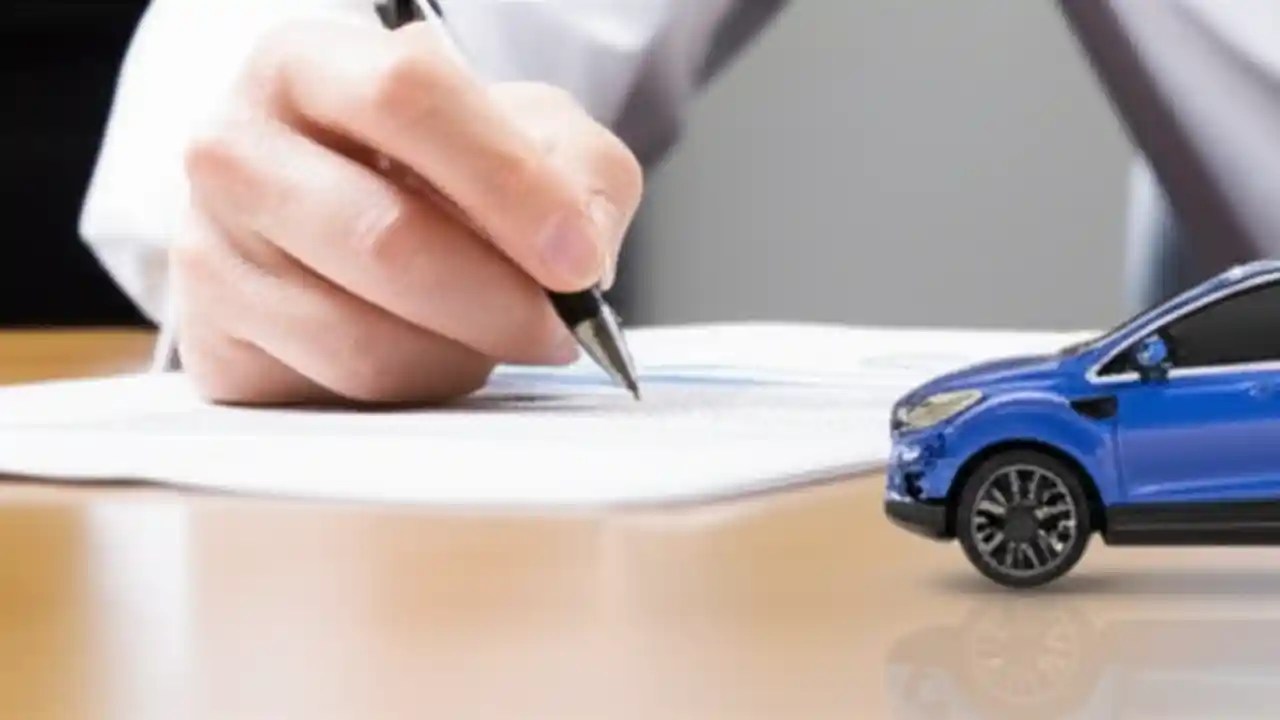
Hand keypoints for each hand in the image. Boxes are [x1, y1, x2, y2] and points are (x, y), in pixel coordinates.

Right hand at [174, 19, 642, 404]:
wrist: (337, 219)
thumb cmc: (430, 169)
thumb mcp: (522, 133)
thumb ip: (576, 168)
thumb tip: (580, 244)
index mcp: (307, 65)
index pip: (407, 98)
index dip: (508, 182)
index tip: (576, 258)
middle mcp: (235, 151)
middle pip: (384, 237)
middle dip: (499, 300)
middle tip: (559, 327)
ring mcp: (208, 255)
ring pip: (364, 340)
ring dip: (462, 353)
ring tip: (491, 330)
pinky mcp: (216, 350)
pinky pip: (340, 397)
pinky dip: (417, 387)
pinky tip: (432, 352)